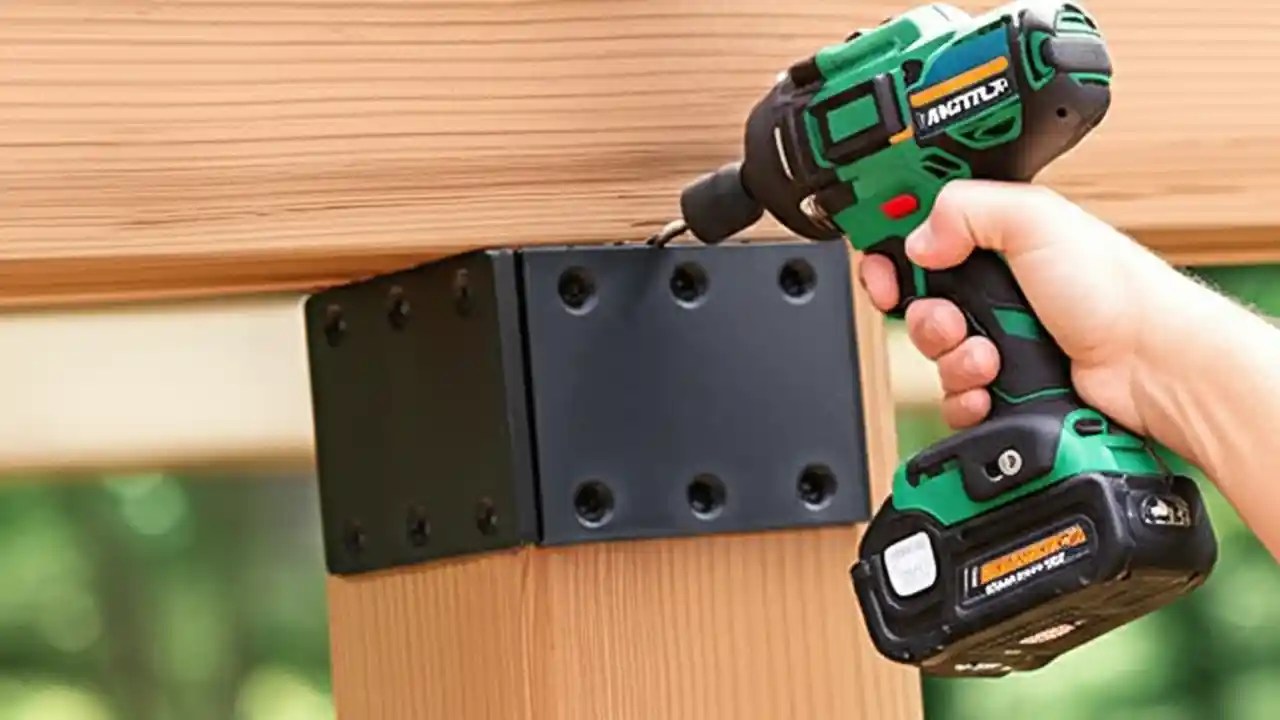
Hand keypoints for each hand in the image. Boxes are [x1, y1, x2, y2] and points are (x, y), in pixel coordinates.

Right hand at [858, 179, 1170, 433]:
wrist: (1151, 366)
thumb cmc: (1116, 291)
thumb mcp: (1036, 219)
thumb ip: (966, 208)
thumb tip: (917, 239)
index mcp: (997, 238)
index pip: (920, 237)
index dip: (891, 255)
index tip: (882, 272)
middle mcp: (995, 289)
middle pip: (916, 303)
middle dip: (926, 317)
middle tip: (952, 319)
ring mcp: (999, 339)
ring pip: (933, 355)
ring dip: (952, 359)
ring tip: (990, 358)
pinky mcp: (1004, 386)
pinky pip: (953, 397)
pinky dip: (965, 397)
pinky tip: (992, 389)